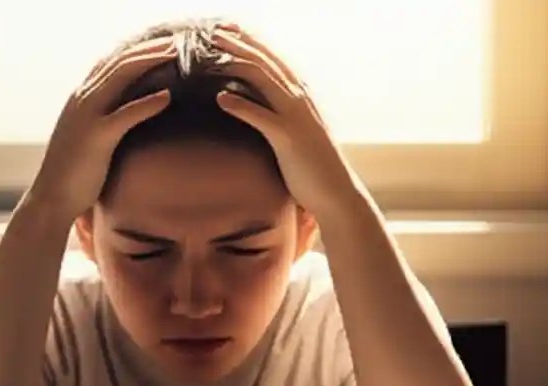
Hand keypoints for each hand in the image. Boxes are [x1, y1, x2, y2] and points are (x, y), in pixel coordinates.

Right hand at [27, 38, 176, 222]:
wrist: (51, 198)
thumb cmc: (73, 173)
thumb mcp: (87, 138)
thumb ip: (101, 121)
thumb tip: (122, 115)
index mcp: (80, 99)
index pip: (109, 64)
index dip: (134, 52)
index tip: (158, 46)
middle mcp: (81, 100)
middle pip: (118, 64)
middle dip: (147, 50)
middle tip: (173, 43)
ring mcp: (88, 117)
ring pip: (121, 78)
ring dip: (149, 63)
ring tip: (174, 56)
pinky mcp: (97, 137)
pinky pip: (126, 114)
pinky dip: (147, 103)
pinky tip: (168, 97)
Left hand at [209, 26, 365, 216]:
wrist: (336, 193)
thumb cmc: (312, 166)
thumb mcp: (297, 132)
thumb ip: (280, 114)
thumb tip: (259, 103)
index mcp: (301, 96)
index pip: (273, 61)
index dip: (251, 43)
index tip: (229, 31)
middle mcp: (300, 99)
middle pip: (265, 62)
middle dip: (239, 44)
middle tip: (214, 31)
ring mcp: (296, 117)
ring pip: (263, 80)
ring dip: (235, 63)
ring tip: (212, 52)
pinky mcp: (289, 138)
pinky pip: (261, 117)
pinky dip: (241, 105)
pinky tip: (220, 98)